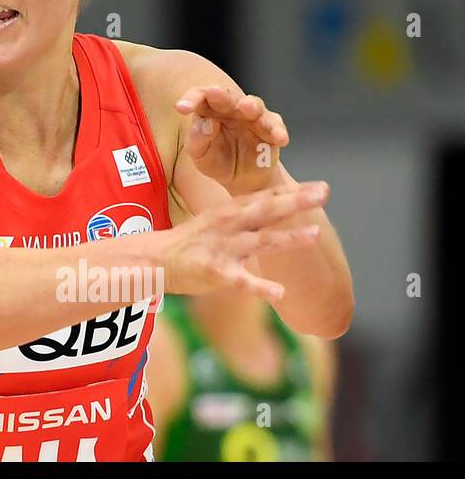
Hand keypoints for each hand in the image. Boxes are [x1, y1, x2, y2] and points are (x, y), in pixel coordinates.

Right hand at [161, 181, 328, 300]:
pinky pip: (242, 281)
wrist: (154, 259)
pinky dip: (261, 287)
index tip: (320, 186)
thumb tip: (275, 207)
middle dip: (295, 201)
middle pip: (267, 210)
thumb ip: (246, 215)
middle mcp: (229, 224)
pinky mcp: (217, 272)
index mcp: (230, 211)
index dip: (293, 190)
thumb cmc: (191, 241)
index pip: (265, 197)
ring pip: (261, 241)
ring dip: (288, 237)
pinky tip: (280, 292)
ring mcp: (223, 248)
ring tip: (314, 234)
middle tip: (323, 193)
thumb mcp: (218, 220)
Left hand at [175, 84, 289, 194]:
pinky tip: (280, 138)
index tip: (181, 108)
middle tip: (215, 92)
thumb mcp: (200, 156)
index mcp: (209, 111)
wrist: (242, 180)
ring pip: (254, 104)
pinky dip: (278, 130)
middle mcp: (231, 109)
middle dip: (220, 93)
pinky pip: (275, 126)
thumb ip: (198, 140)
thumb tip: (207, 124)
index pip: (199, 97)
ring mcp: (252, 117)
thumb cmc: (217, 161)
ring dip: (251, 105)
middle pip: (226, 95)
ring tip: (247, 108)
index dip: (191, 98)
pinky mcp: (270, 129)